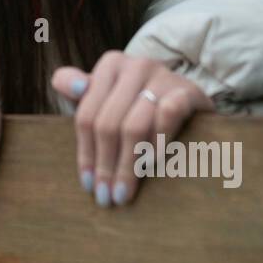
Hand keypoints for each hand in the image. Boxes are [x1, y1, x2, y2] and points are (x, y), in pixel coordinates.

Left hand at [51, 51, 215, 207]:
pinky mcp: (189, 90)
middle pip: (108, 124)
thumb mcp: (109, 98)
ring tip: (124, 193)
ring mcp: (164, 76)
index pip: (87, 116)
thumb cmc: (141, 106)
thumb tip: (70, 87)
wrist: (192, 103)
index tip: (88, 185)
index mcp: (111, 66)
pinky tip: (152, 166)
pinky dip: (157, 144)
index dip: (86, 154)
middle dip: (106, 166)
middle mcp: (136, 65)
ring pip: (134, 126)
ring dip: (128, 166)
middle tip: (107, 197)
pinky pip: (167, 117)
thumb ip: (80, 92)